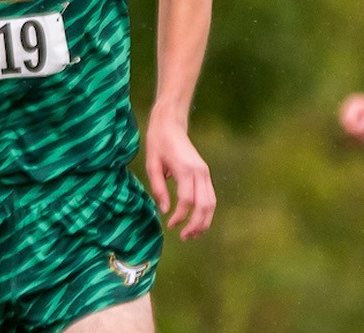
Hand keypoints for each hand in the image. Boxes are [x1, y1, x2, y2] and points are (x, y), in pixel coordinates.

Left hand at [143, 115, 214, 239]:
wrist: (170, 125)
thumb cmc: (157, 144)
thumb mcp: (151, 165)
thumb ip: (158, 188)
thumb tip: (165, 210)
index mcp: (185, 169)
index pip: (187, 200)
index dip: (180, 216)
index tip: (170, 225)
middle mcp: (199, 172)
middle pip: (204, 205)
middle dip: (196, 224)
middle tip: (184, 237)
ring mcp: (205, 173)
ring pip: (211, 203)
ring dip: (204, 221)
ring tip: (192, 234)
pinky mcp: (205, 173)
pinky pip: (210, 197)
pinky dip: (206, 212)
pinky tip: (197, 221)